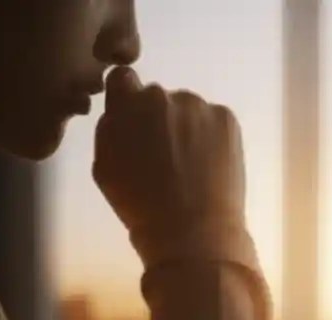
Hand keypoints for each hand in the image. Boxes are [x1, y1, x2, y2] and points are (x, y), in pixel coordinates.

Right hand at [92, 67, 246, 264]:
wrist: (191, 228)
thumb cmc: (139, 205)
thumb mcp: (105, 165)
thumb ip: (111, 128)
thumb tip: (122, 112)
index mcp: (125, 105)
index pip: (123, 79)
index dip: (129, 98)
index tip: (137, 121)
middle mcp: (161, 96)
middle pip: (159, 99)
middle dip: (160, 119)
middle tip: (167, 154)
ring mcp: (197, 105)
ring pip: (189, 110)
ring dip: (189, 127)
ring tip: (192, 164)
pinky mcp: (226, 118)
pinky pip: (215, 120)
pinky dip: (213, 136)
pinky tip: (211, 164)